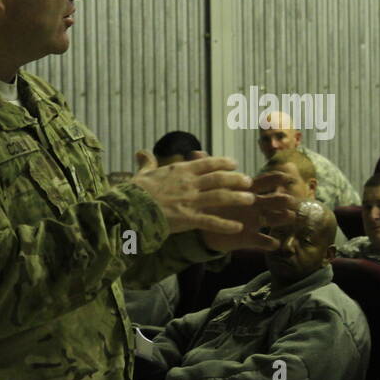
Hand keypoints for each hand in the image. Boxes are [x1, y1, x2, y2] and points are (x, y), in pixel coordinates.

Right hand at [131, 151, 260, 235]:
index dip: (224, 162)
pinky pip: (211, 221)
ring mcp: (190, 200)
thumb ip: (147, 163)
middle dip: (236, 179)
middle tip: (249, 181)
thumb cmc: (135, 191)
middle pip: (219, 179)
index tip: (234, 163)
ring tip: (250, 199)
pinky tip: (238, 227)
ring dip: (237, 198)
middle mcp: (189, 183)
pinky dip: (225, 224)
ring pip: (220, 197)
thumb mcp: (143, 173)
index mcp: (180, 170)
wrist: (129, 208)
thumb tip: (141, 152)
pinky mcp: (187, 218)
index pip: (208, 163)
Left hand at [200, 169, 297, 252]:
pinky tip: (274, 243)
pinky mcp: (249, 238)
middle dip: (285, 199)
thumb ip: (206, 170)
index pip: (267, 182)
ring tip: (289, 217)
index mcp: (249, 191)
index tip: (288, 177)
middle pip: (275, 200)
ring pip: (274, 219)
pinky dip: (269, 242)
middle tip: (291, 199)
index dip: (278, 178)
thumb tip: (196, 153)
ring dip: (282, 218)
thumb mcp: (209, 186)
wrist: (203, 226)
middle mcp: (256, 205)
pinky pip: (262, 241)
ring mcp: (255, 222)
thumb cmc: (211, 201)